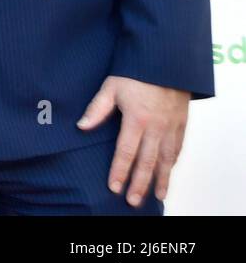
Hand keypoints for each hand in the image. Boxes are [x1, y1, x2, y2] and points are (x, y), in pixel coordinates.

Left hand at [77, 75, 189, 206]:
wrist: (166, 61)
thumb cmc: (135, 72)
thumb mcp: (111, 86)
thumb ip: (97, 108)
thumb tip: (81, 126)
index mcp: (136, 119)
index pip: (125, 152)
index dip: (119, 171)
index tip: (114, 187)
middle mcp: (156, 127)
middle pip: (147, 161)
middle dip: (139, 183)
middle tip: (133, 201)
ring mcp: (171, 127)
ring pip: (166, 159)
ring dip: (161, 179)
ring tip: (158, 196)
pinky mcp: (181, 123)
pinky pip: (178, 148)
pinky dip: (173, 163)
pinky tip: (168, 172)